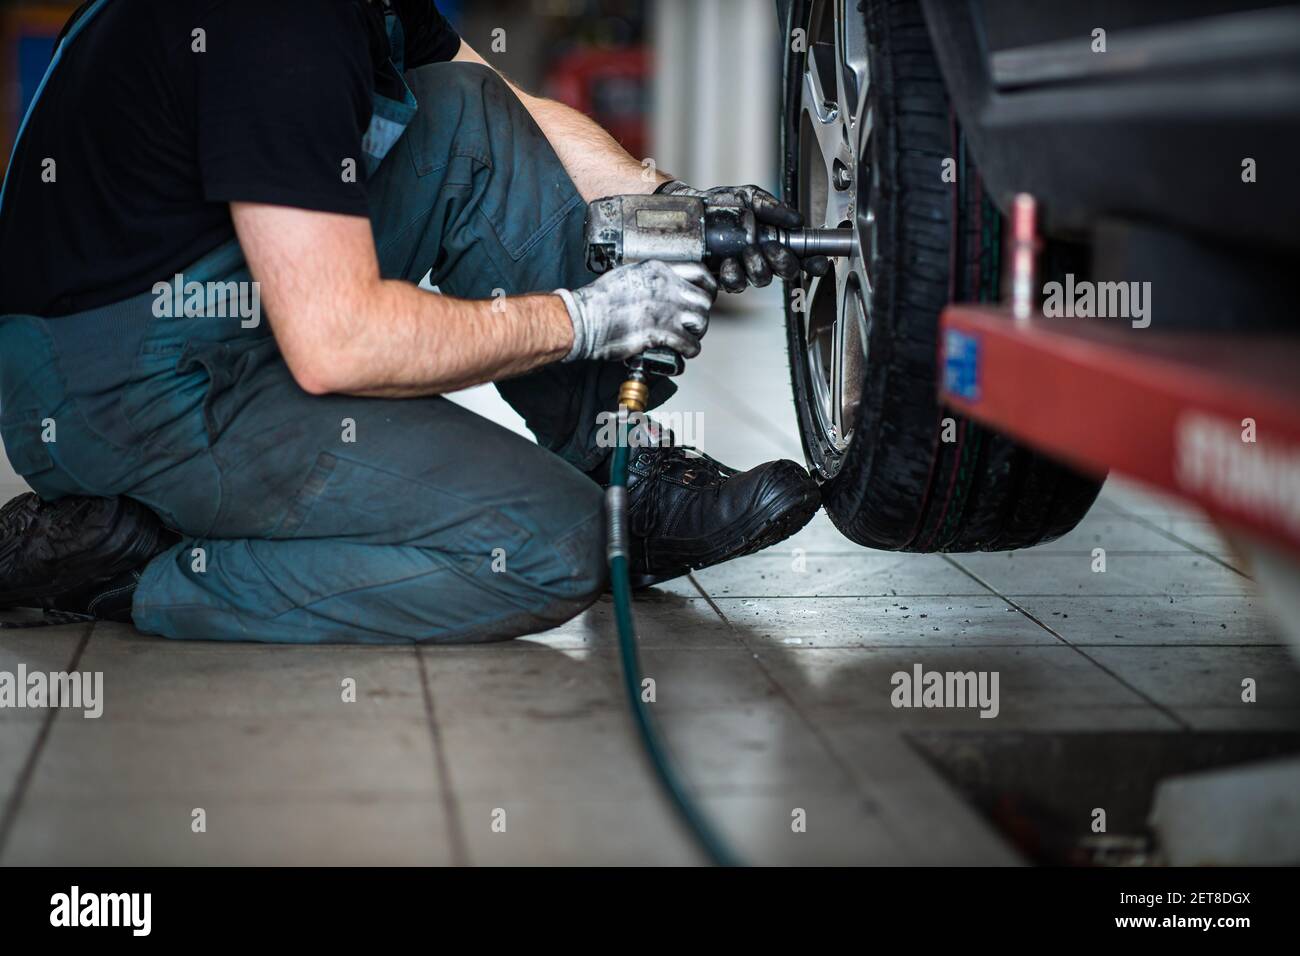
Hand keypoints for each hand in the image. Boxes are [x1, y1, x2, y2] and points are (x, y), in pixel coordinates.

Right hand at [556, 260, 717, 362]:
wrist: (584, 319)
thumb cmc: (598, 300)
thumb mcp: (627, 275)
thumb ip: (647, 278)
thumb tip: (658, 288)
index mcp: (657, 270)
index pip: (699, 272)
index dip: (707, 287)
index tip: (705, 295)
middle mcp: (666, 287)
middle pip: (703, 300)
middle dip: (701, 314)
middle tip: (693, 322)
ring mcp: (665, 310)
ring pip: (701, 321)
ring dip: (697, 332)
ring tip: (688, 337)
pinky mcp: (660, 333)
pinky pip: (689, 343)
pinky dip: (690, 350)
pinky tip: (684, 351)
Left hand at [658, 180, 832, 291]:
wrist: (693, 209)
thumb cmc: (723, 203)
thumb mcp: (750, 196)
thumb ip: (772, 206)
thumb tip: (796, 220)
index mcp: (776, 239)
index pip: (802, 255)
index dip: (814, 262)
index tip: (817, 261)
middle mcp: (764, 257)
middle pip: (786, 272)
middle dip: (783, 262)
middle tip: (772, 248)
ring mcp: (745, 269)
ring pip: (762, 280)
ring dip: (758, 267)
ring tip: (747, 251)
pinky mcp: (725, 277)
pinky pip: (736, 285)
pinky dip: (734, 275)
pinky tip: (728, 263)